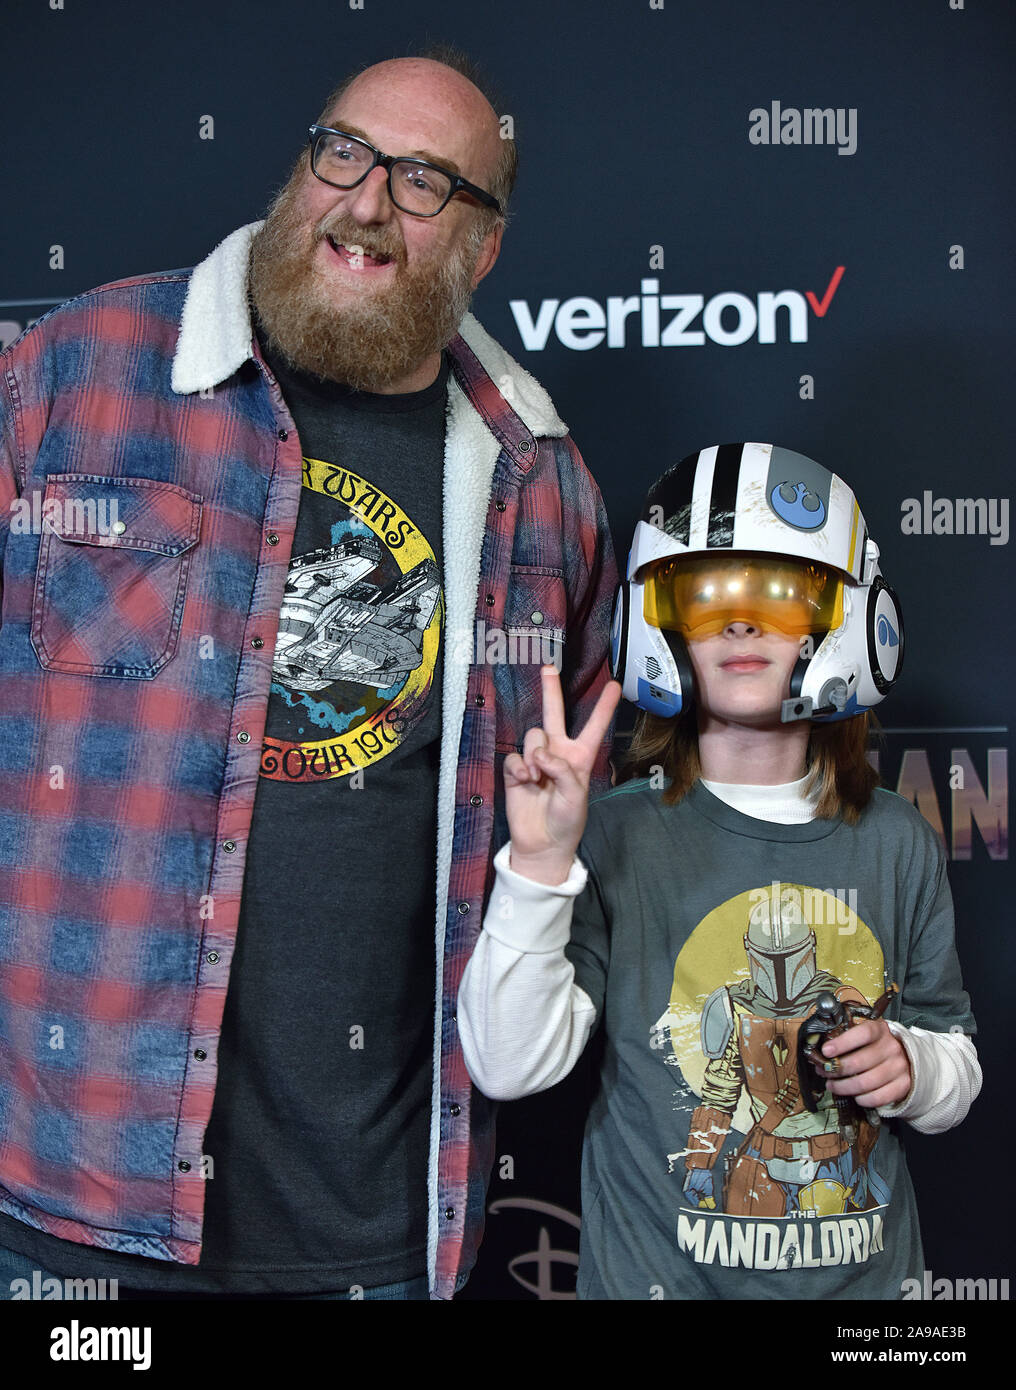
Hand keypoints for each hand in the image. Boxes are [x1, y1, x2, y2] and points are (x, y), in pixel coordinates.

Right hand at [505, 664, 620, 881]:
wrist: (543, 844)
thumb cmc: (568, 821)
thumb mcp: (576, 796)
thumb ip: (562, 770)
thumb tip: (539, 754)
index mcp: (581, 757)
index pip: (594, 726)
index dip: (604, 706)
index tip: (615, 684)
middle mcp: (558, 753)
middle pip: (554, 715)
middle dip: (551, 691)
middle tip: (549, 668)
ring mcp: (535, 760)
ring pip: (533, 736)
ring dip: (536, 753)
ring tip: (538, 777)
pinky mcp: (516, 771)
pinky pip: (515, 757)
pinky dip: (520, 767)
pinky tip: (525, 781)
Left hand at [818, 1019, 912, 1109]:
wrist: (908, 1059)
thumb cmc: (877, 1046)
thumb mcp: (866, 1037)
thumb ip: (848, 1040)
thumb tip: (822, 1053)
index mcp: (880, 1030)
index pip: (863, 1033)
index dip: (843, 1042)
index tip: (826, 1051)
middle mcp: (892, 1048)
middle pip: (859, 1062)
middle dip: (836, 1070)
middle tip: (824, 1072)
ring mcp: (899, 1068)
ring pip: (865, 1082)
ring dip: (843, 1087)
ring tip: (833, 1085)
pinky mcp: (903, 1086)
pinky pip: (877, 1098)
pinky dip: (862, 1099)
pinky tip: (855, 1096)